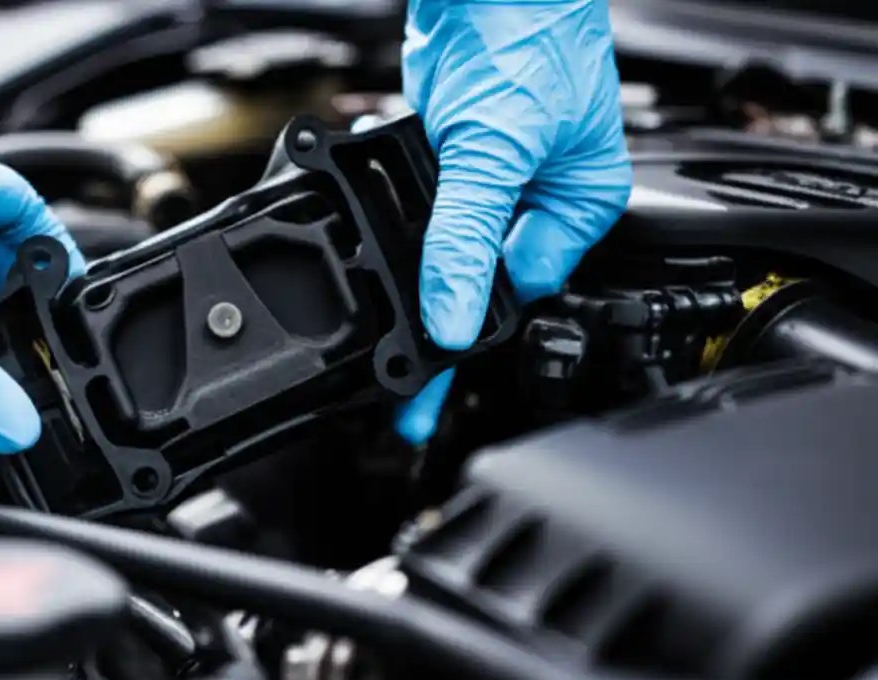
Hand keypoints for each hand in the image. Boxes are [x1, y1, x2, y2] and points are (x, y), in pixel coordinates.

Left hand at [396, 0, 631, 443]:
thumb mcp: (493, 152)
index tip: (421, 376)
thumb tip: (451, 322)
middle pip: (477, 276)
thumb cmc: (527, 34)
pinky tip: (371, 198)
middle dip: (431, 301)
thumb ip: (465, 241)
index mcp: (577, 207)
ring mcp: (491, 176)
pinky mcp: (449, 154)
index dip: (468, 330)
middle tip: (393, 371)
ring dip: (403, 251)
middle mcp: (537, 198)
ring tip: (375, 283)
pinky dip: (388, 200)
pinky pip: (415, 200)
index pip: (519, 294)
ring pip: (441, 243)